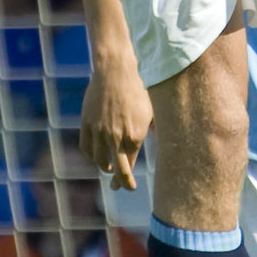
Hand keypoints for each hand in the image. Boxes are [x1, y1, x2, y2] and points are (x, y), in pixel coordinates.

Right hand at [81, 65, 153, 192]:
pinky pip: (87, 148)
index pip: (130, 168)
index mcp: (136, 136)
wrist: (116, 70)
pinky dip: (92, 154)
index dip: (128, 181)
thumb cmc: (140, 88)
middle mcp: (116, 138)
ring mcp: (100, 132)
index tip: (129, 187)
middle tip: (120, 187)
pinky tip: (97, 153)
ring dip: (105, 166)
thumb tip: (169, 143)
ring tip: (109, 166)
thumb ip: (156, 130)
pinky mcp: (87, 124)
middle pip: (116, 172)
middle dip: (119, 183)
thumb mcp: (153, 110)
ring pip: (99, 161)